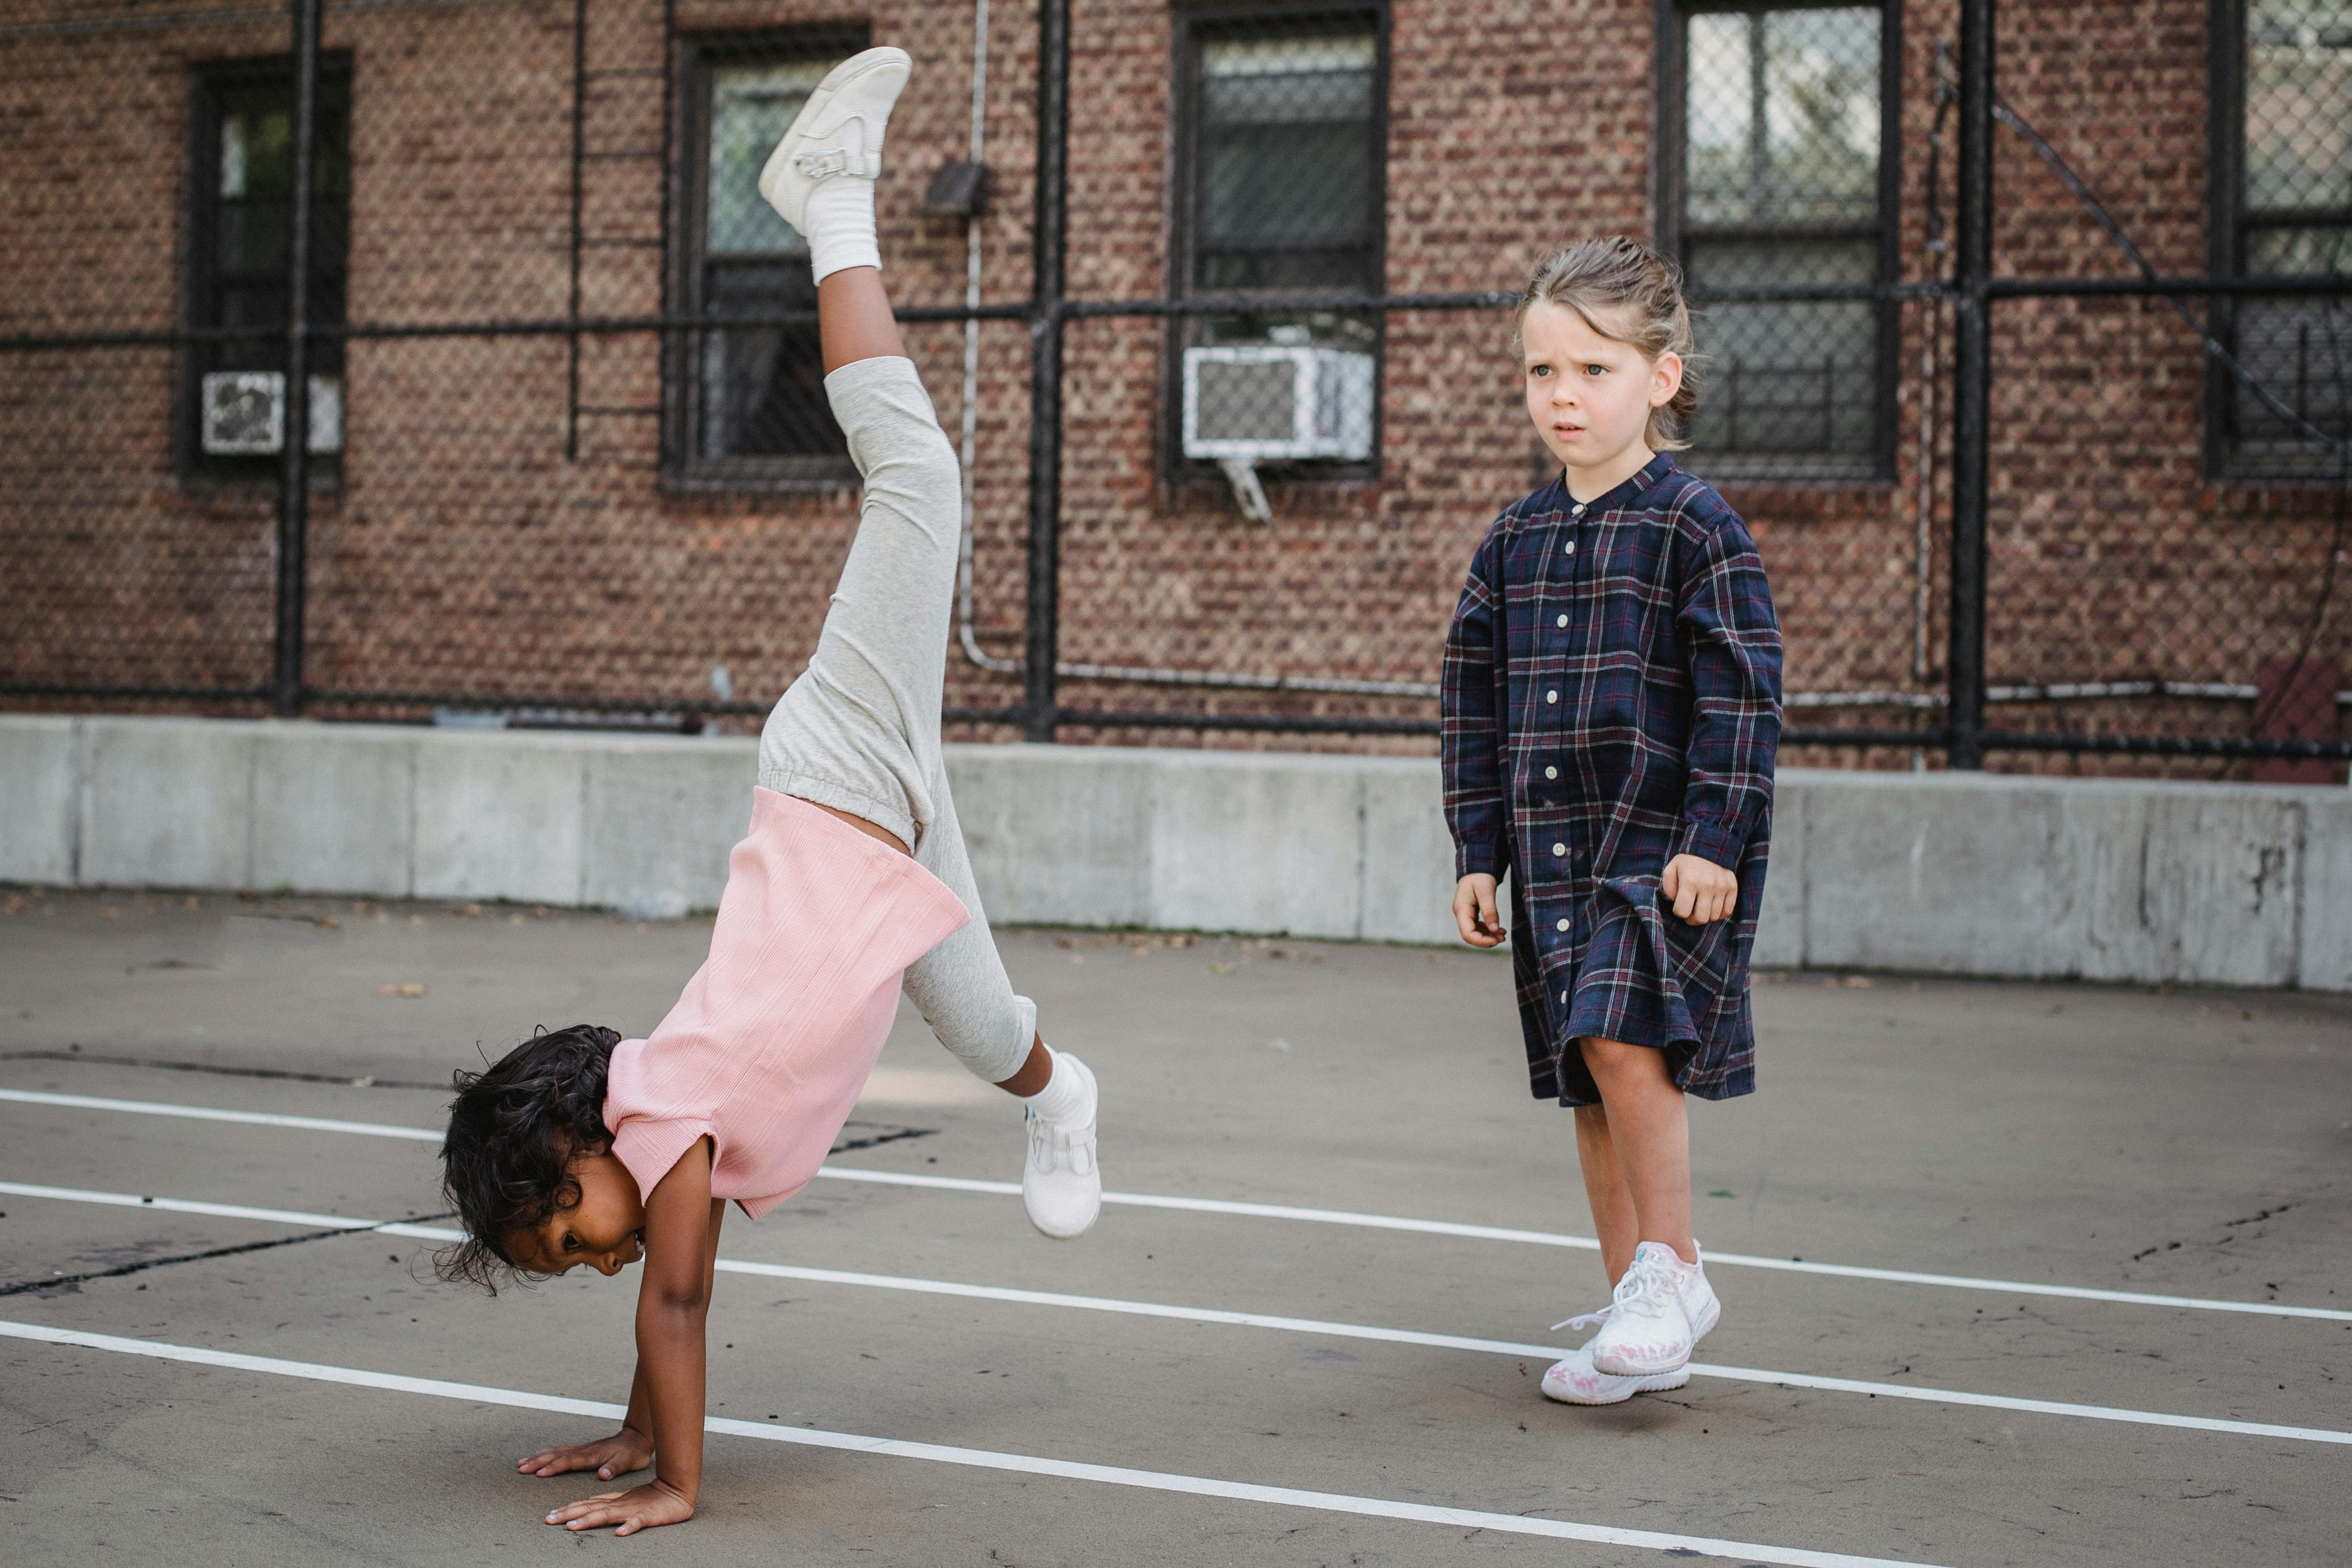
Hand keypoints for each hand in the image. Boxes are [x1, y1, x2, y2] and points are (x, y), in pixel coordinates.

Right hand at [519, 1427, 653, 1481]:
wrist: (637, 1438)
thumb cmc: (632, 1453)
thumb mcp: (628, 1462)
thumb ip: (614, 1468)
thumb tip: (603, 1474)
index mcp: (592, 1455)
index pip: (569, 1461)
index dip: (553, 1467)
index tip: (538, 1473)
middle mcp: (584, 1450)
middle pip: (556, 1455)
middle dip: (537, 1461)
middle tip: (520, 1468)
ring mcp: (582, 1449)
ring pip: (555, 1452)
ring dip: (538, 1457)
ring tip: (521, 1463)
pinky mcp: (582, 1450)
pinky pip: (560, 1451)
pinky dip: (546, 1453)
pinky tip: (538, 1456)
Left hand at [546, 1478, 695, 1536]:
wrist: (677, 1490)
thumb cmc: (650, 1497)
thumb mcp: (624, 1499)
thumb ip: (606, 1503)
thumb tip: (584, 1508)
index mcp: (614, 1501)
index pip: (586, 1504)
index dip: (568, 1509)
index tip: (550, 1515)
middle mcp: (619, 1504)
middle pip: (590, 1509)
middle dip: (569, 1514)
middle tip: (549, 1519)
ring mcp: (633, 1510)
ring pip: (608, 1515)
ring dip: (590, 1520)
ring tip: (573, 1526)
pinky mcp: (649, 1516)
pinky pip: (638, 1522)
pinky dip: (630, 1526)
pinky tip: (621, 1533)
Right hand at [1453, 874, 1505, 947]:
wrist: (1478, 867)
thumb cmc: (1480, 876)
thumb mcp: (1486, 891)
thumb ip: (1489, 910)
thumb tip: (1494, 929)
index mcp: (1461, 909)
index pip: (1467, 934)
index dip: (1481, 941)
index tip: (1496, 940)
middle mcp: (1461, 914)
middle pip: (1471, 936)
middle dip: (1486, 940)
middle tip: (1502, 938)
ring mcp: (1465, 914)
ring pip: (1475, 933)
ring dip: (1488, 936)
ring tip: (1503, 934)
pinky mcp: (1471, 913)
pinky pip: (1478, 927)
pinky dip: (1488, 930)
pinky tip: (1498, 929)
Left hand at [1661, 853, 1737, 925]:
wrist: (1709, 848)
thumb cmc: (1686, 863)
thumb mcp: (1670, 870)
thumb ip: (1668, 888)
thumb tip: (1676, 903)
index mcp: (1690, 881)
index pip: (1682, 912)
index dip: (1678, 912)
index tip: (1679, 906)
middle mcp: (1708, 885)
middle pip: (1701, 919)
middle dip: (1692, 919)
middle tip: (1690, 912)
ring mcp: (1722, 887)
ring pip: (1714, 917)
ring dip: (1706, 915)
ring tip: (1700, 906)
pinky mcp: (1732, 888)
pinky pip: (1727, 912)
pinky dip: (1719, 913)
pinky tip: (1711, 905)